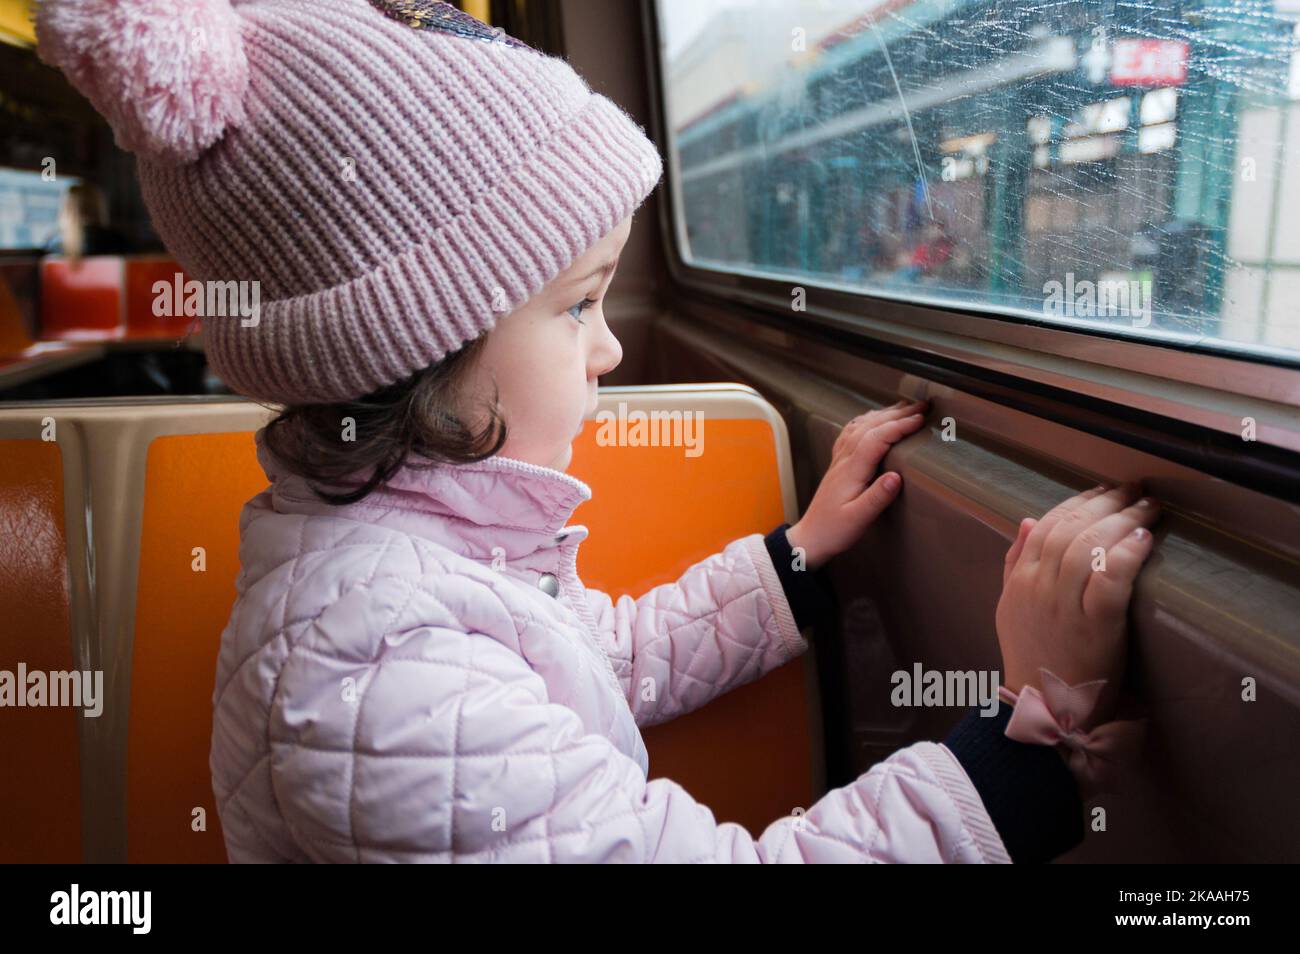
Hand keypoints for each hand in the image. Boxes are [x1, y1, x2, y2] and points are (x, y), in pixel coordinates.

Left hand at [786, 400, 927, 570]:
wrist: (810, 537)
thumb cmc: (834, 531)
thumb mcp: (858, 519)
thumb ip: (877, 498)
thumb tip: (896, 477)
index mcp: (851, 471)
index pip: (877, 439)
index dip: (899, 426)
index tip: (920, 420)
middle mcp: (843, 460)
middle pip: (870, 427)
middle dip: (897, 414)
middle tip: (921, 406)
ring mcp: (839, 460)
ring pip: (860, 426)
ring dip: (882, 414)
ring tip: (904, 407)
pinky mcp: (838, 464)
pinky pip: (850, 433)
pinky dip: (865, 421)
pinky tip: (871, 419)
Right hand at [996, 483, 1159, 724]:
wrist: (1042, 708)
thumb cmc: (1032, 657)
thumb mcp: (1011, 607)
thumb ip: (1015, 563)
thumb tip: (1026, 520)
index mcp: (1021, 580)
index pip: (1047, 526)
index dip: (1077, 503)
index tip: (1104, 491)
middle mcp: (1040, 587)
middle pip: (1071, 530)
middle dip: (1106, 503)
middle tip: (1134, 490)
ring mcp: (1065, 607)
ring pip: (1090, 548)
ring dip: (1122, 521)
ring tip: (1147, 507)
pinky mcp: (1095, 627)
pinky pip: (1109, 581)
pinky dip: (1126, 555)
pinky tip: (1142, 539)